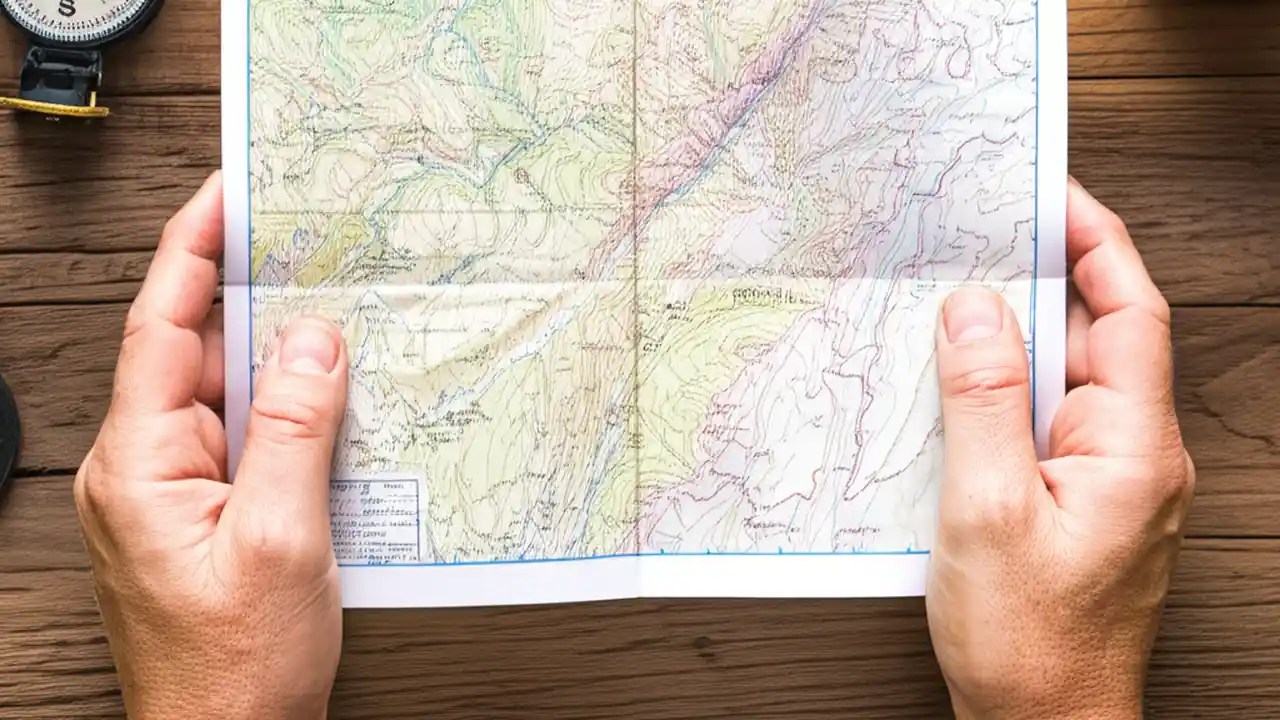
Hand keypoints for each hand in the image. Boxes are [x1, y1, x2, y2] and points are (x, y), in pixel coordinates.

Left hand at [74, 172, 350, 718]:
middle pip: (196, 353)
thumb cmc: (235, 672)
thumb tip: (315, 344)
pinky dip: (287, 410)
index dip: (192, 252)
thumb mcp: (282, 540)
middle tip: (308, 242)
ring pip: (227, 395)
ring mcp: (174, 494)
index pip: (159, 327)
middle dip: (252, 296)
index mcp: (140, 466)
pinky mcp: (207, 515)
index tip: (226, 196)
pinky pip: (245, 438)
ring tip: (337, 312)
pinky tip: (333, 399)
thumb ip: (296, 431)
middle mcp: (145, 471)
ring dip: (279, 358)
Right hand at [926, 178, 1194, 718]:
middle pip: (1094, 340)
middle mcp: (1132, 457)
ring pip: (1061, 383)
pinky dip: (1001, 395)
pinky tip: (952, 391)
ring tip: (948, 307)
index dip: (1095, 244)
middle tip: (975, 238)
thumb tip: (972, 310)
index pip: (1129, 313)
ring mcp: (1104, 482)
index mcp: (1133, 448)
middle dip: (1038, 283)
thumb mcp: (988, 508)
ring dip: (1011, 343)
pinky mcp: (1072, 504)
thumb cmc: (1030, 643)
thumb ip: (982, 400)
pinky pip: (1041, 425)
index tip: (1051, 195)